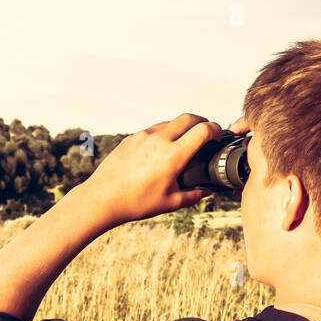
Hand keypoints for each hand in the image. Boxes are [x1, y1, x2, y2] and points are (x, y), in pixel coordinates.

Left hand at [76, 113, 224, 226]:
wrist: (102, 198)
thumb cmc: (136, 202)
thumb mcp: (171, 202)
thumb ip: (194, 195)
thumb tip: (209, 191)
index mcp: (173, 155)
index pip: (203, 129)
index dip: (216, 129)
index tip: (218, 135)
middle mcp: (159, 140)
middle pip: (189, 117)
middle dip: (202, 121)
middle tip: (207, 132)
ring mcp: (143, 136)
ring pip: (170, 122)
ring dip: (181, 127)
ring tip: (184, 141)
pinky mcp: (131, 138)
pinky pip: (152, 130)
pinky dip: (163, 134)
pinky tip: (162, 149)